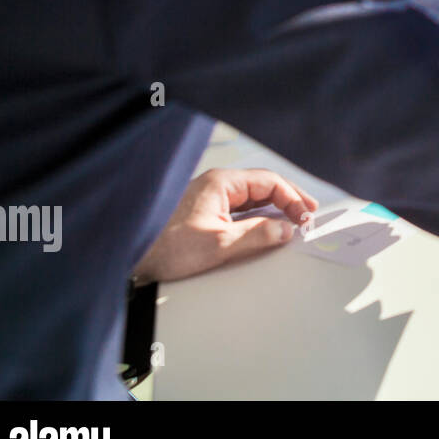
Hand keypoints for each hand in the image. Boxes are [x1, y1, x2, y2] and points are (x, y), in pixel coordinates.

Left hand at [133, 168, 318, 284]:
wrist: (129, 257)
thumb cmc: (165, 247)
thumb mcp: (219, 244)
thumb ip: (258, 235)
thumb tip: (286, 230)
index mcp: (220, 183)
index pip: (269, 182)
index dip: (292, 198)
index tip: (306, 216)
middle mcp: (215, 186)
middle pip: (262, 186)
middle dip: (288, 200)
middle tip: (308, 215)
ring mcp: (208, 199)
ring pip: (252, 198)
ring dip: (274, 209)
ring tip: (293, 222)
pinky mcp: (203, 213)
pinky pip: (240, 210)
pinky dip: (258, 217)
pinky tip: (267, 228)